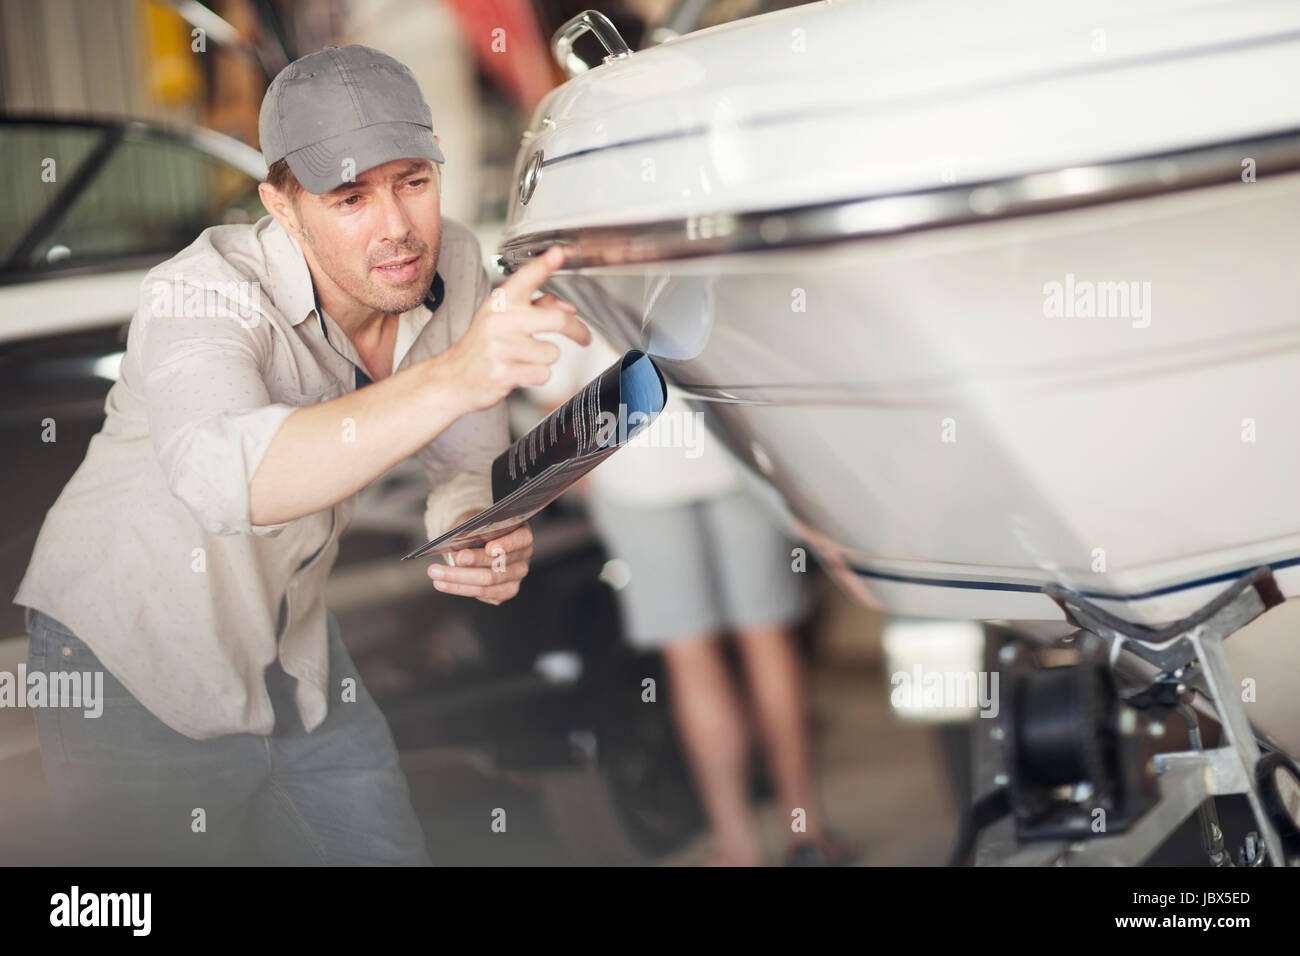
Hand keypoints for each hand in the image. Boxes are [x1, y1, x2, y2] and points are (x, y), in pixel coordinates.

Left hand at [426, 521, 532, 605]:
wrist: (478, 541)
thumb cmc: (479, 530)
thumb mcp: (477, 523)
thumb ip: (474, 530)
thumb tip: (459, 542)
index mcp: (523, 536)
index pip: (520, 539)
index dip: (506, 545)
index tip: (489, 548)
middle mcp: (523, 557)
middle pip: (499, 565)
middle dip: (474, 562)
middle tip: (454, 559)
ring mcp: (516, 577)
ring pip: (487, 583)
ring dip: (458, 579)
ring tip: (437, 573)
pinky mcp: (505, 592)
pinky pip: (482, 593)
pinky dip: (459, 588)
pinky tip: (444, 583)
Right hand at [440, 246, 591, 413]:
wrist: (455, 376)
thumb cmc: (484, 344)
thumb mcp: (505, 317)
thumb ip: (537, 307)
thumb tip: (568, 308)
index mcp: (501, 302)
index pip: (526, 278)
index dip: (545, 264)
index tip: (560, 252)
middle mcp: (500, 320)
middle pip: (557, 320)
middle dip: (578, 330)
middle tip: (583, 336)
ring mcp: (501, 347)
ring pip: (551, 353)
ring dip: (545, 358)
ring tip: (526, 358)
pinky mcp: (503, 373)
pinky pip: (542, 374)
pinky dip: (537, 376)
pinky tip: (519, 371)